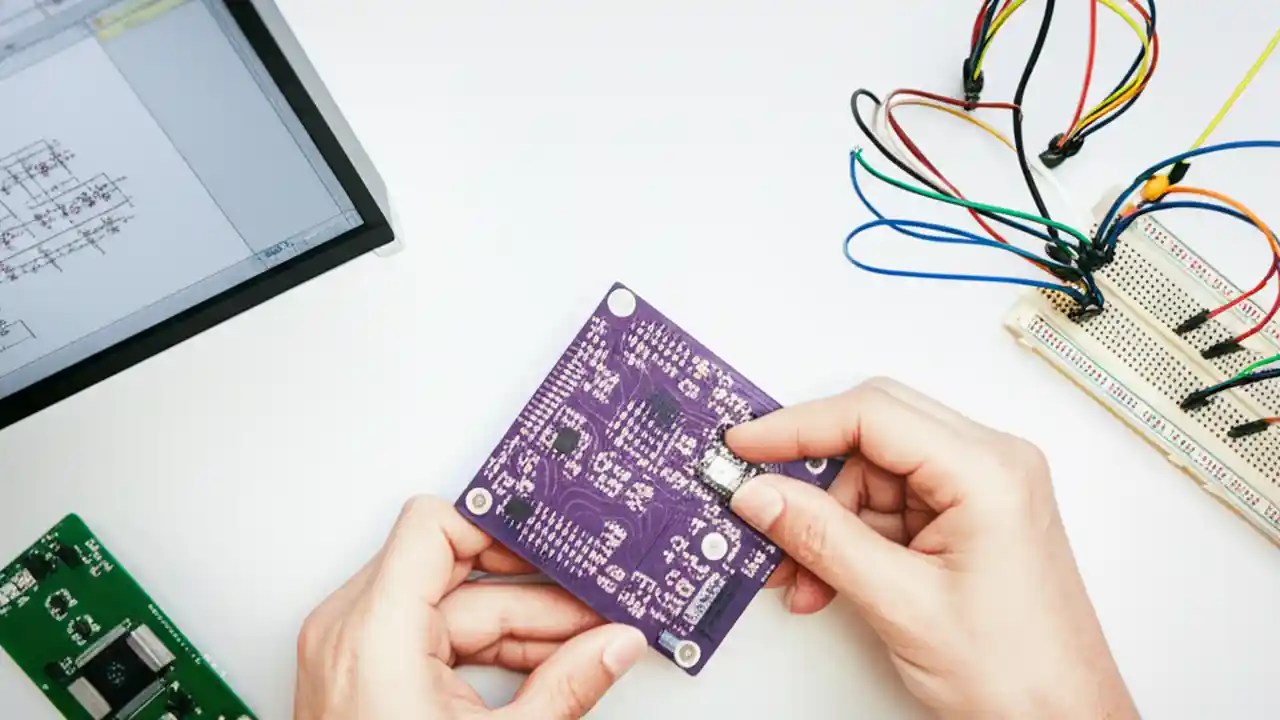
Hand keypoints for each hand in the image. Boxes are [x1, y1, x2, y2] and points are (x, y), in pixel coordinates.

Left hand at [294, 496, 647, 718]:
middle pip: (457, 570)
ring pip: (452, 606)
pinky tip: (544, 664)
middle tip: (596, 600)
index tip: (557, 537)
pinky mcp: (364, 673)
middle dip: (535, 590)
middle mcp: (351, 630)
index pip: (436, 527)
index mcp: (375, 633)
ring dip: (521, 624)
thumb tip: (615, 647)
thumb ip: (567, 687)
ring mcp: (354, 651)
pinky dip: (488, 648)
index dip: (503, 526)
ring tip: (585, 643)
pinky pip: (435, 637)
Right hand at [726, 378, 1135, 719]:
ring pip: (872, 475)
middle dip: (811, 475)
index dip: (798, 426)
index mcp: (988, 472)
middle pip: (872, 434)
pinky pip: (888, 507)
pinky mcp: (966, 520)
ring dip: (826, 520)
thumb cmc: (1021, 676)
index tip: (745, 444)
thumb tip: (763, 495)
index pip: (873, 415)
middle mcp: (989, 467)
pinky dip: (848, 539)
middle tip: (759, 498)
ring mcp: (979, 493)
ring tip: (798, 573)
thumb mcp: (901, 605)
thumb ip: (824, 540)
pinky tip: (824, 579)